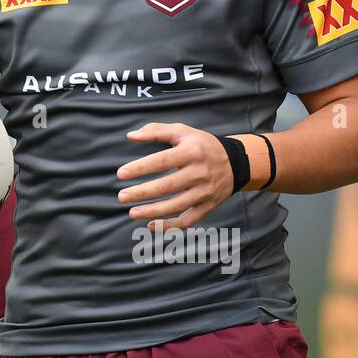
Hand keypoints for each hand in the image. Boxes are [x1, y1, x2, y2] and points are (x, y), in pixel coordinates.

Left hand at [117, 122, 235, 229]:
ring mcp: (204, 192)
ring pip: (176, 206)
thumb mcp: (183, 131)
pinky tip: (151, 226)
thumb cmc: (202, 145)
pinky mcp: (208, 206)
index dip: (140, 168)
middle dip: (142, 193)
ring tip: (132, 213)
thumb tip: (131, 136)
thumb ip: (156, 131)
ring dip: (153, 212)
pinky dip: (170, 226)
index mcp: (191, 152)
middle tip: (122, 196)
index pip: (162, 161)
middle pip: (167, 186)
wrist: (236, 162)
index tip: (121, 174)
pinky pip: (188, 220)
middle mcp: (199, 173)